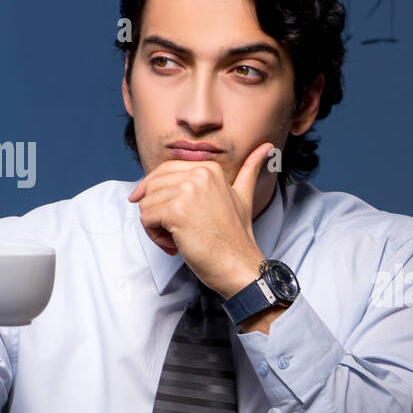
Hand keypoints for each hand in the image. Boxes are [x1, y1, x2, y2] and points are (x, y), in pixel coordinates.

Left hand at [127, 141, 273, 297]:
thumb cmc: (236, 237)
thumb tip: (266, 147)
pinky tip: (174, 245)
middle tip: (173, 232)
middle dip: (155, 211)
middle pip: (152, 187)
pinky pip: (146, 218)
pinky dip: (154, 236)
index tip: (155, 211)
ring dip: (155, 227)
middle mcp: (198, 174)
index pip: (163, 171)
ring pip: (146, 204)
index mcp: (209, 168)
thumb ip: (250, 169)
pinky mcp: (176, 211)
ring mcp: (187, 191)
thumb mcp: (243, 196)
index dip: (154, 192)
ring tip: (177, 239)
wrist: (239, 264)